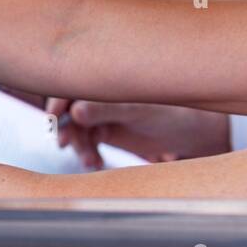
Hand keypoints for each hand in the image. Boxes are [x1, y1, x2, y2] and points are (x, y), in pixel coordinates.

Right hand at [45, 98, 230, 167]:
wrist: (192, 132)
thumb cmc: (171, 114)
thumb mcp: (138, 111)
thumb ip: (106, 110)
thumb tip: (75, 112)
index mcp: (105, 82)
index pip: (71, 88)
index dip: (58, 103)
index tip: (54, 120)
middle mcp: (98, 97)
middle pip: (69, 111)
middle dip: (67, 129)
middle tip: (66, 145)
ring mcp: (99, 114)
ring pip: (76, 130)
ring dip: (79, 146)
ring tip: (90, 161)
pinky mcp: (103, 131)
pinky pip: (86, 142)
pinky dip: (88, 153)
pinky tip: (95, 163)